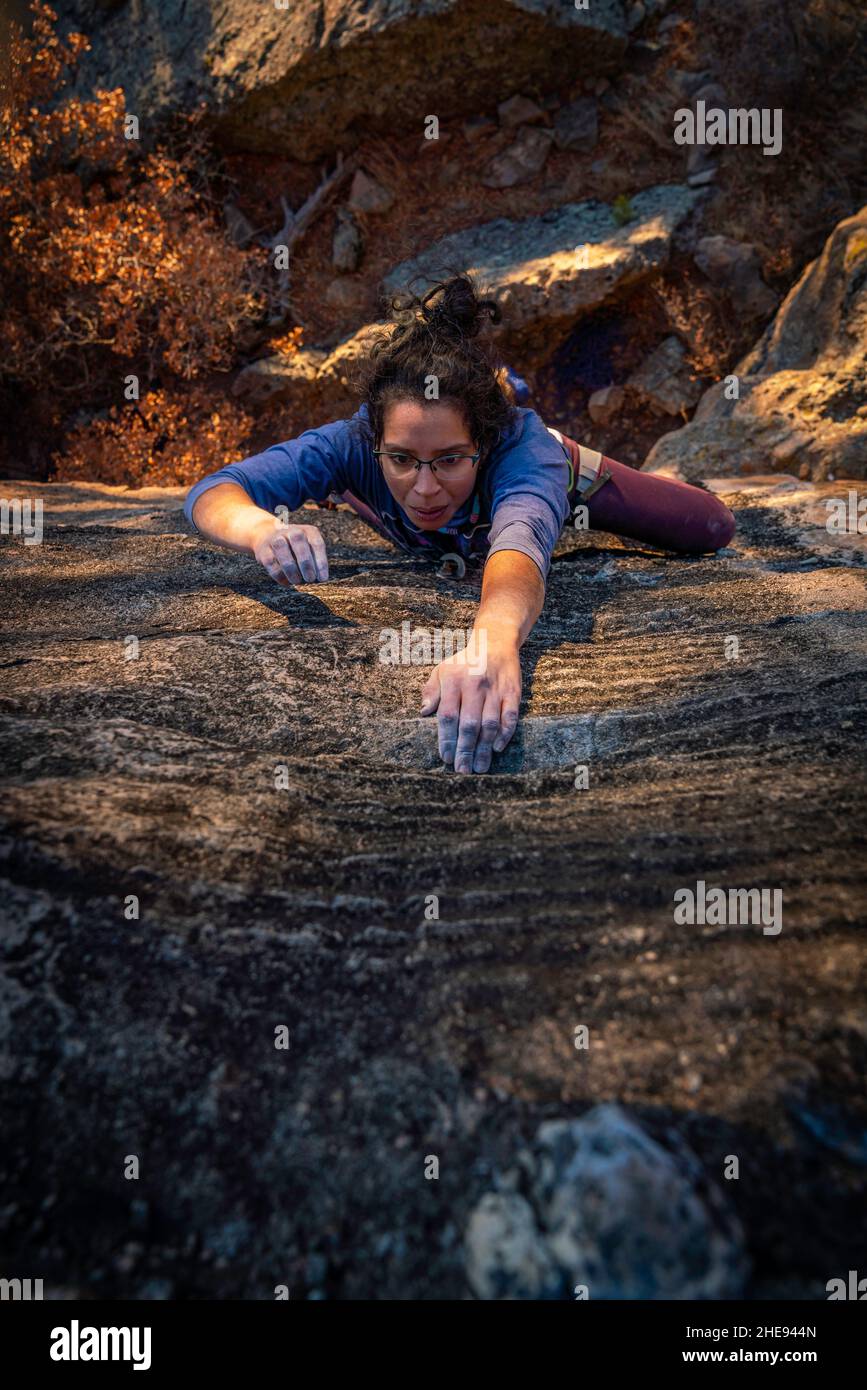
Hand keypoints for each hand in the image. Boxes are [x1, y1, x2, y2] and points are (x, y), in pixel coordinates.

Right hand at [252, 519, 328, 585]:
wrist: (268, 537)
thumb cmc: (296, 550)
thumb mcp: (309, 550)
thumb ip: (314, 561)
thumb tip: (319, 579)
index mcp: (308, 531)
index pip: (316, 543)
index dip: (321, 562)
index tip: (322, 579)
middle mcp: (291, 530)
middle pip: (298, 540)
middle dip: (306, 563)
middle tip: (310, 579)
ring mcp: (276, 538)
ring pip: (281, 548)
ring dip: (291, 568)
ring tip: (297, 581)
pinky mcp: (263, 549)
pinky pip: (270, 561)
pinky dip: (279, 574)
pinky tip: (286, 582)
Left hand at [420, 633, 521, 773]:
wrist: (495, 642)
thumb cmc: (464, 661)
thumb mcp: (442, 670)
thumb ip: (431, 690)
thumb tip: (424, 712)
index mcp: (453, 680)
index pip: (448, 716)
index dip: (447, 739)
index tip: (446, 758)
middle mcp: (474, 686)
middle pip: (469, 724)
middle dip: (465, 750)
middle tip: (462, 769)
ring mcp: (495, 690)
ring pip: (489, 725)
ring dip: (484, 749)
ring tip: (480, 767)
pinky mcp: (512, 692)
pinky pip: (510, 717)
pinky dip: (505, 734)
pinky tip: (497, 749)